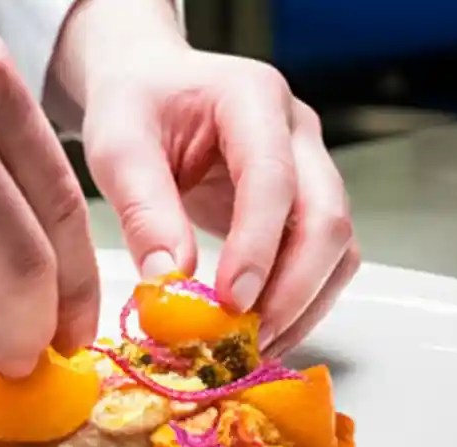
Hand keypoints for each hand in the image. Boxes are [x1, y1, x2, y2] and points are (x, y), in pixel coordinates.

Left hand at [50, 0, 358, 356]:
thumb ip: (143, 209)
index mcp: (253, 98)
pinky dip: (300, 304)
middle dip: (293, 288)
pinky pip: (325, 262)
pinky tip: (260, 335)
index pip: (273, 178)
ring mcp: (311, 169)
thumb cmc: (134, 105)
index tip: (229, 302)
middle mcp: (298, 132)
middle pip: (327, 217)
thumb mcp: (118, 145)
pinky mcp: (306, 206)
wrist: (151, 89)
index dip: (257, 246)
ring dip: (303, 305)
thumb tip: (169, 283)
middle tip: (245, 340)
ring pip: (338, 248)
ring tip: (251, 349)